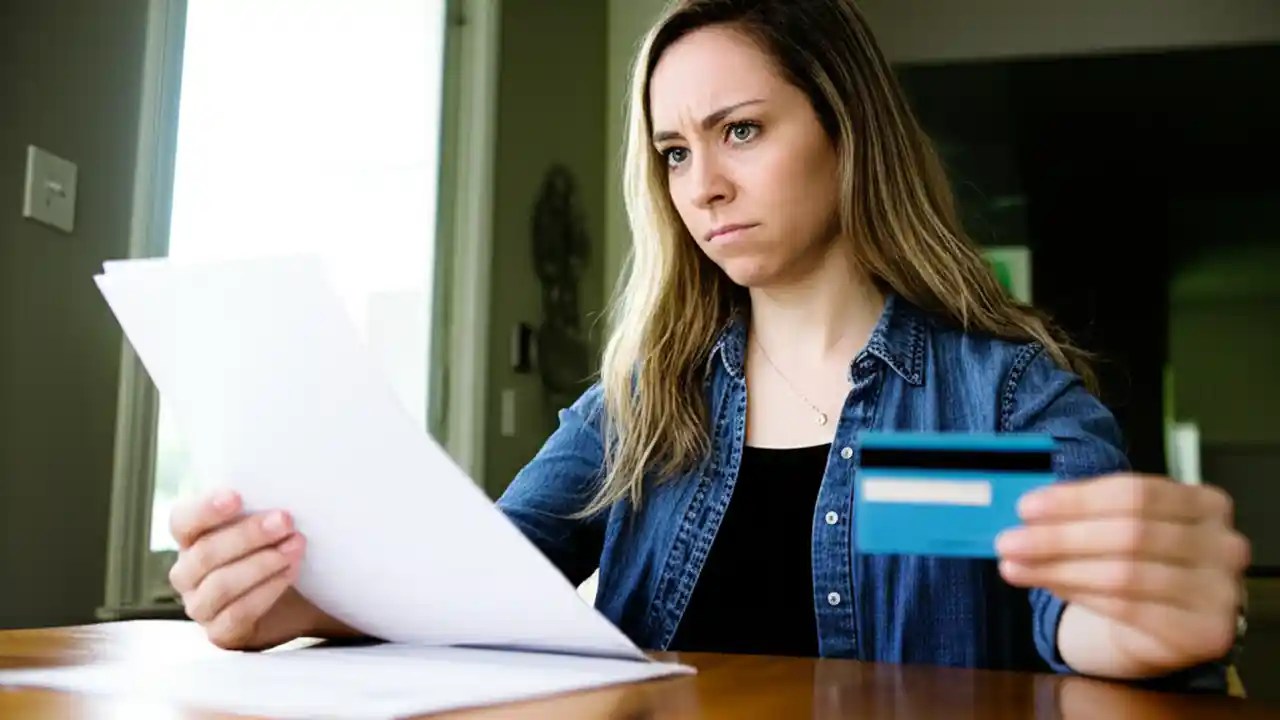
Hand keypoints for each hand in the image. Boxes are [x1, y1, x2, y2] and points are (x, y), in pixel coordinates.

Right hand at [168, 489, 330, 649]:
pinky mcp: (220, 633)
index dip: (205, 509)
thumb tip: (284, 475)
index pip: (183, 521)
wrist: (299, 598)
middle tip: (285, 520)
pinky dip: (266, 591)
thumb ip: (260, 504)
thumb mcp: (266, 524)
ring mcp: (200, 605)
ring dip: (261, 563)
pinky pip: (236, 614)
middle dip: (248, 535)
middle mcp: (187, 573)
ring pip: (219, 585)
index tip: (237, 496)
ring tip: (295, 546)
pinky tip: (289, 573)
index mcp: (192, 539)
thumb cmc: (276, 550)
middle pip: (205, 553)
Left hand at [995, 473, 1249, 677]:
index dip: (1076, 499)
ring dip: (1058, 568)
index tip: (1025, 507)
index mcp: (1206, 502)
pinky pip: (1127, 609)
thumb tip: (1025, 511)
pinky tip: (1049, 585)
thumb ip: (1082, 513)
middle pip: (1129, 532)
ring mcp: (1220, 592)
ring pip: (1124, 573)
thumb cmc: (1136, 562)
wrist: (1164, 624)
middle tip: (1008, 541)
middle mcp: (1224, 545)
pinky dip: (1079, 595)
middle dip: (1059, 537)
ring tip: (1014, 566)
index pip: (1134, 492)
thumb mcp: (1115, 526)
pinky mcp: (1203, 633)